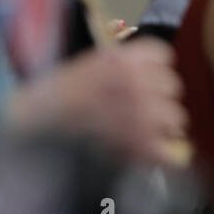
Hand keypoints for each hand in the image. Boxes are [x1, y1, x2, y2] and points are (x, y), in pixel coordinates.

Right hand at [4, 40, 185, 163]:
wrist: (36, 124)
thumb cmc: (63, 93)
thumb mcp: (95, 63)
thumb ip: (129, 65)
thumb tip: (162, 76)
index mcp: (126, 59)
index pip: (165, 57)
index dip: (155, 70)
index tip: (143, 80)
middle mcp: (137, 83)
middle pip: (174, 86)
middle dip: (159, 97)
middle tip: (138, 108)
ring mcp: (142, 114)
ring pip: (177, 117)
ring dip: (162, 125)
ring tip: (139, 129)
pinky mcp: (141, 145)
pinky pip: (172, 153)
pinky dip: (164, 156)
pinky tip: (148, 153)